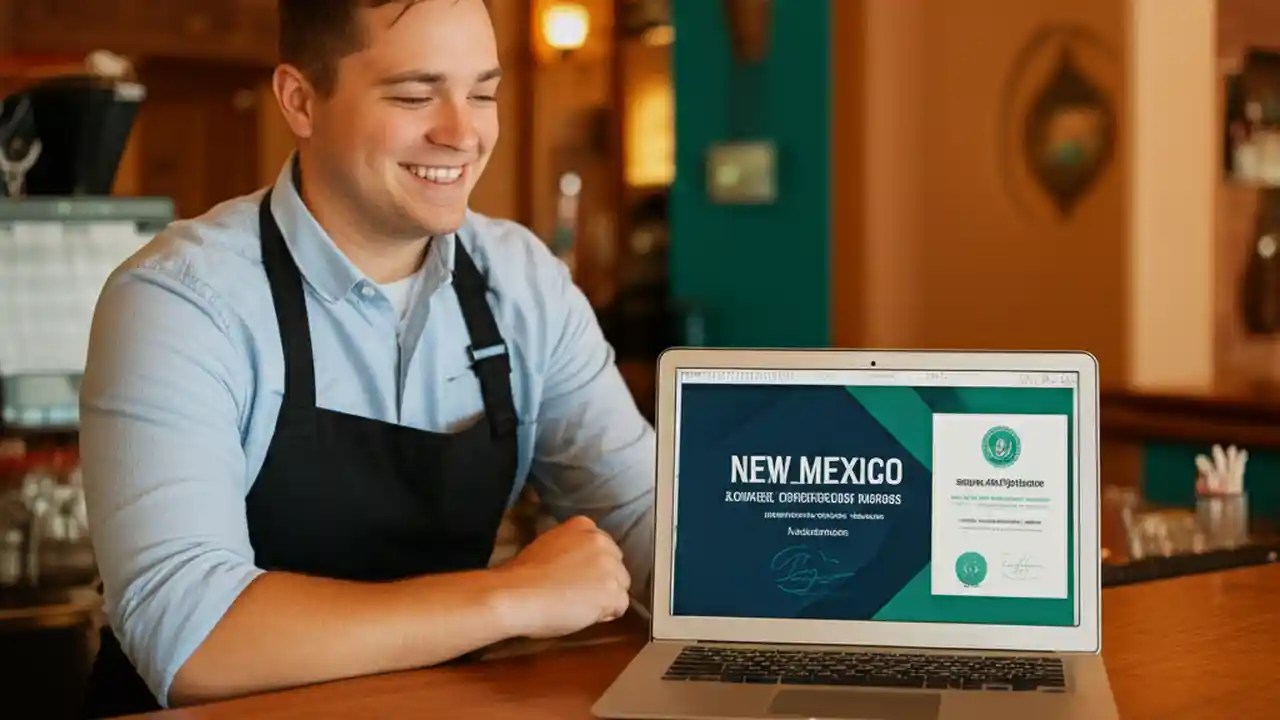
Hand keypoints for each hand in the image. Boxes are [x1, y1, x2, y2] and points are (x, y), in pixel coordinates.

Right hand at [494, 515, 630, 638]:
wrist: (516, 594)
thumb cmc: (522, 574)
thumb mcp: (547, 545)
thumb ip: (569, 549)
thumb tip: (577, 566)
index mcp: (583, 526)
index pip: (602, 547)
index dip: (591, 566)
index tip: (576, 577)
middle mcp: (601, 541)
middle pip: (616, 565)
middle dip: (602, 580)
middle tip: (578, 594)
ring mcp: (610, 566)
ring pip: (620, 586)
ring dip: (605, 598)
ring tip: (578, 607)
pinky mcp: (613, 592)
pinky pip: (620, 606)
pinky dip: (605, 614)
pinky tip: (584, 615)